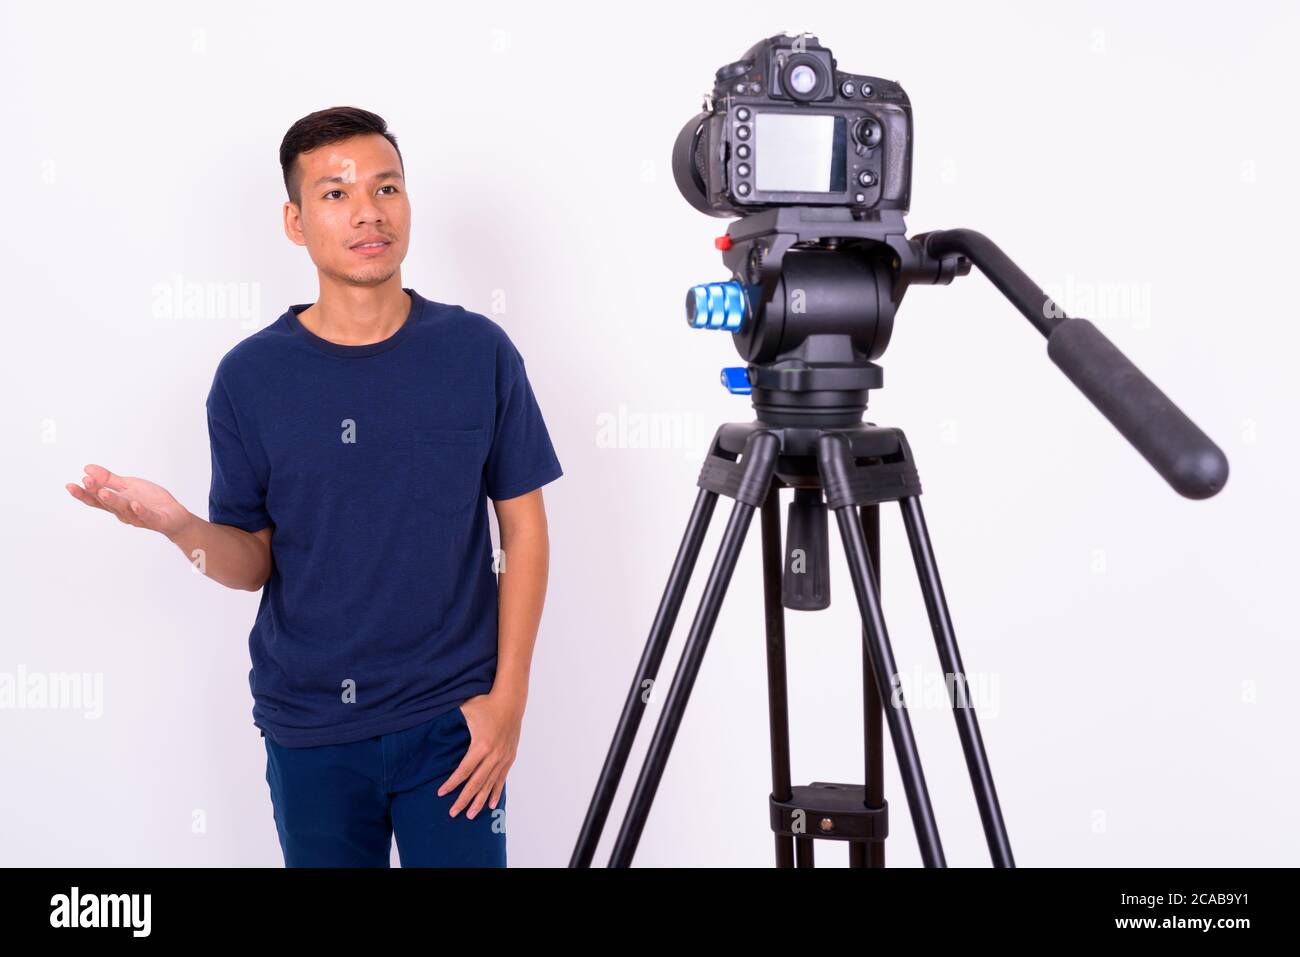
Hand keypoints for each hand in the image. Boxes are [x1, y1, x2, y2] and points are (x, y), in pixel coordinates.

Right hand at [66, 464, 192, 539]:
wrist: (174, 516)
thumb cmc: (150, 501)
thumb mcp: (129, 485)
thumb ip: (109, 479)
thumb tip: (87, 468)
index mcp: (116, 503)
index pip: (96, 499)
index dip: (83, 493)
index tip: (70, 484)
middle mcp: (124, 512)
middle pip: (106, 503)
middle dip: (95, 493)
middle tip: (85, 482)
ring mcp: (139, 517)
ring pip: (123, 509)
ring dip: (113, 501)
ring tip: (103, 491)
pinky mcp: (155, 520)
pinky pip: (146, 516)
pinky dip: (140, 511)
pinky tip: (134, 504)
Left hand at [438, 690, 523, 819]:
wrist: (511, 701)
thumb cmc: (485, 703)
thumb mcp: (466, 710)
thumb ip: (450, 720)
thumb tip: (430, 724)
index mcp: (481, 745)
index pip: (464, 771)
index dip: (452, 784)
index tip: (441, 793)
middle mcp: (493, 755)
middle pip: (476, 783)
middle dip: (464, 799)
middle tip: (453, 813)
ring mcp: (503, 757)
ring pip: (490, 784)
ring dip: (480, 801)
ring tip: (471, 815)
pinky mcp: (509, 757)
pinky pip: (502, 779)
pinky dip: (496, 792)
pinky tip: (491, 804)